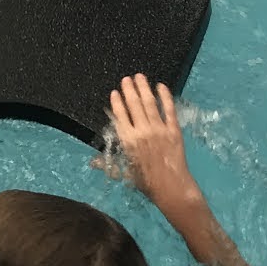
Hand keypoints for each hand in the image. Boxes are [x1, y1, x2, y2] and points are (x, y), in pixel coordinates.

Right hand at [109, 76, 204, 223]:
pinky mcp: (173, 130)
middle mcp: (142, 131)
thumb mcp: (126, 173)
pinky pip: (169, 109)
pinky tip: (161, 87)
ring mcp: (159, 129)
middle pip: (134, 104)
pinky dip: (165, 97)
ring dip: (144, 88)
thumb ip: (109, 164)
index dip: (117, 102)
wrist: (172, 188)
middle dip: (129, 89)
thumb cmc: (147, 182)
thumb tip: (92, 162)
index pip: (120, 115)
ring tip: (140, 77)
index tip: (114, 92)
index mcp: (128, 141)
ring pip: (149, 103)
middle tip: (127, 78)